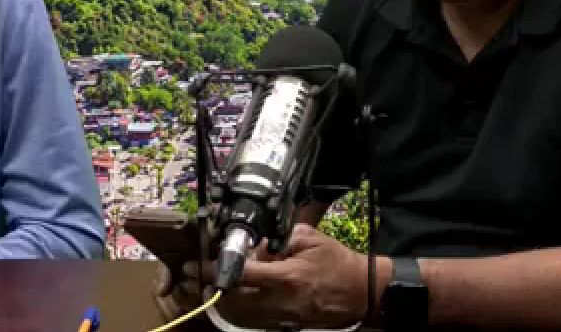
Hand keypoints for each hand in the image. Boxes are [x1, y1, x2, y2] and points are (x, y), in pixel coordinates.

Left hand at [152, 225, 373, 329]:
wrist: (361, 292)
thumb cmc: (337, 262)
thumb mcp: (310, 238)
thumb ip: (279, 239)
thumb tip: (255, 246)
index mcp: (288, 277)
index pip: (242, 274)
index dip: (216, 269)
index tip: (199, 264)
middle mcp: (282, 301)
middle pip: (235, 298)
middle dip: (215, 286)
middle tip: (201, 273)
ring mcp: (283, 317)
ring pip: (242, 312)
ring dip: (226, 298)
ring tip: (217, 282)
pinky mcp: (286, 325)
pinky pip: (255, 319)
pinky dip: (242, 307)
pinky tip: (240, 294)